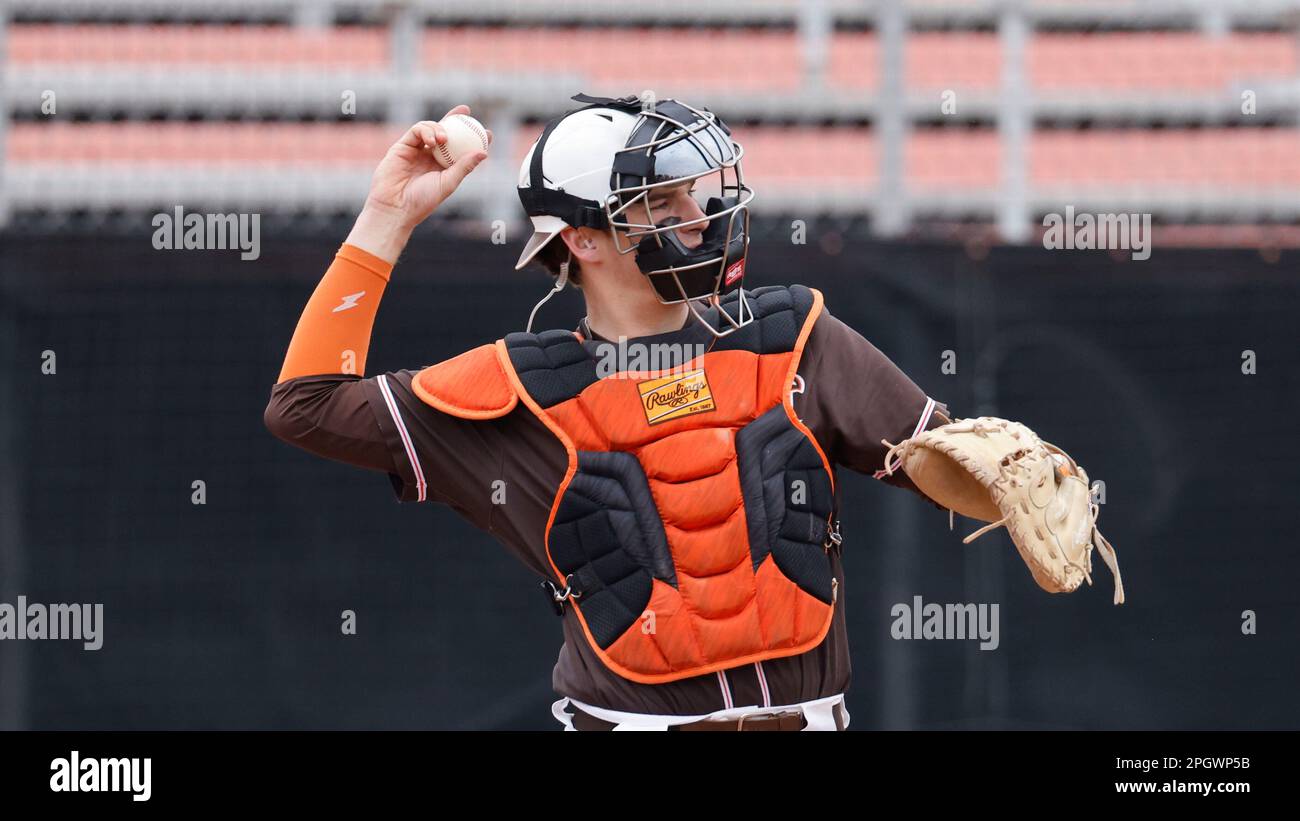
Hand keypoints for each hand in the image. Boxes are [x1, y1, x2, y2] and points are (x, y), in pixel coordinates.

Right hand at [362, 104, 493, 228]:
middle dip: (456, 118)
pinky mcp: (402, 146)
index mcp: (444, 166)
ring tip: (444, 139)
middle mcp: (430, 156)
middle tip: (466, 111)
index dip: (473, 137)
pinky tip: (433, 140)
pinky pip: (416, 130)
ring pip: (430, 128)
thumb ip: (464, 166)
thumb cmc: (423, 200)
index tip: (487, 132)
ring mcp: (416, 150)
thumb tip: (484, 152)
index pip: (460, 148)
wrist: (395, 206)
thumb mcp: (448, 182)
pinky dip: (426, 131)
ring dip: (439, 128)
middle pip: (445, 132)